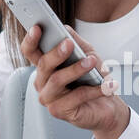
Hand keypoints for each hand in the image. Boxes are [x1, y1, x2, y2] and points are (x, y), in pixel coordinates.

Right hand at [19, 23, 129, 138]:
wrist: (106, 105)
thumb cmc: (93, 78)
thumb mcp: (87, 54)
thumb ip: (75, 41)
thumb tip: (64, 28)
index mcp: (45, 66)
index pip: (31, 51)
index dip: (31, 39)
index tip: (37, 27)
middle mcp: (42, 82)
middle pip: (43, 65)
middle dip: (56, 53)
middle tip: (69, 44)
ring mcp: (48, 98)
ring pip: (57, 80)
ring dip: (76, 69)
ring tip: (92, 61)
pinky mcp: (59, 111)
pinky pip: (75, 97)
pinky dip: (93, 89)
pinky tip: (107, 84)